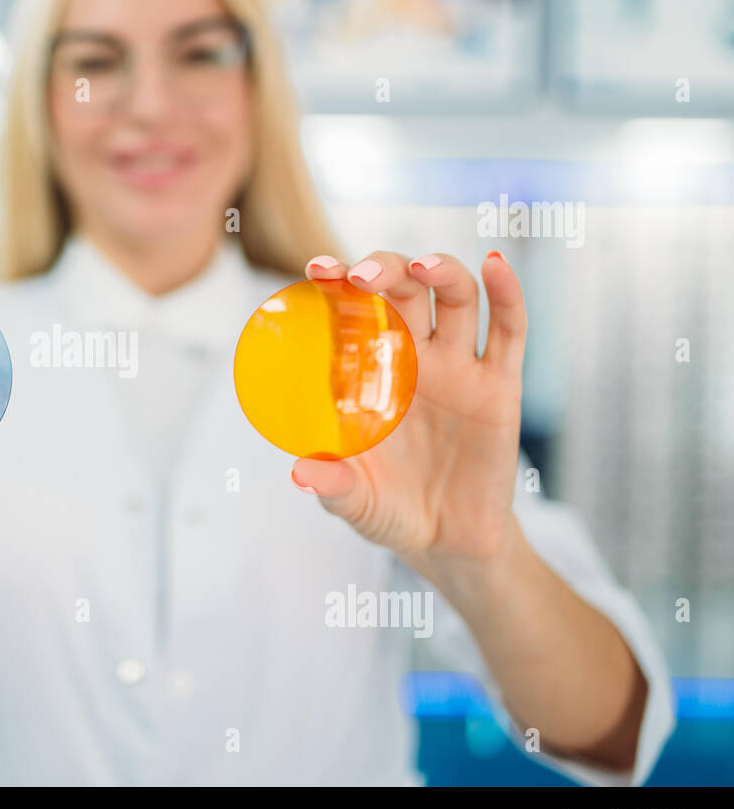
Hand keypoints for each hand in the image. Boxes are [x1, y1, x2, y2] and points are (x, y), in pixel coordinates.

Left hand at [290, 250, 526, 584]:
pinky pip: (508, 331)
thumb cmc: (390, 511)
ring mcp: (458, 368)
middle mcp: (413, 359)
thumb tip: (301, 473)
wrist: (448, 542)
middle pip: (403, 291)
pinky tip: (496, 266)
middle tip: (361, 276)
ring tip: (423, 267)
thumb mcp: (356, 503)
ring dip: (441, 271)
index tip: (317, 269)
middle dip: (383, 271)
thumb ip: (333, 486)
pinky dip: (506, 293)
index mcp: (368, 373)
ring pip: (455, 298)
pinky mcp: (500, 386)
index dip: (337, 285)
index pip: (351, 314)